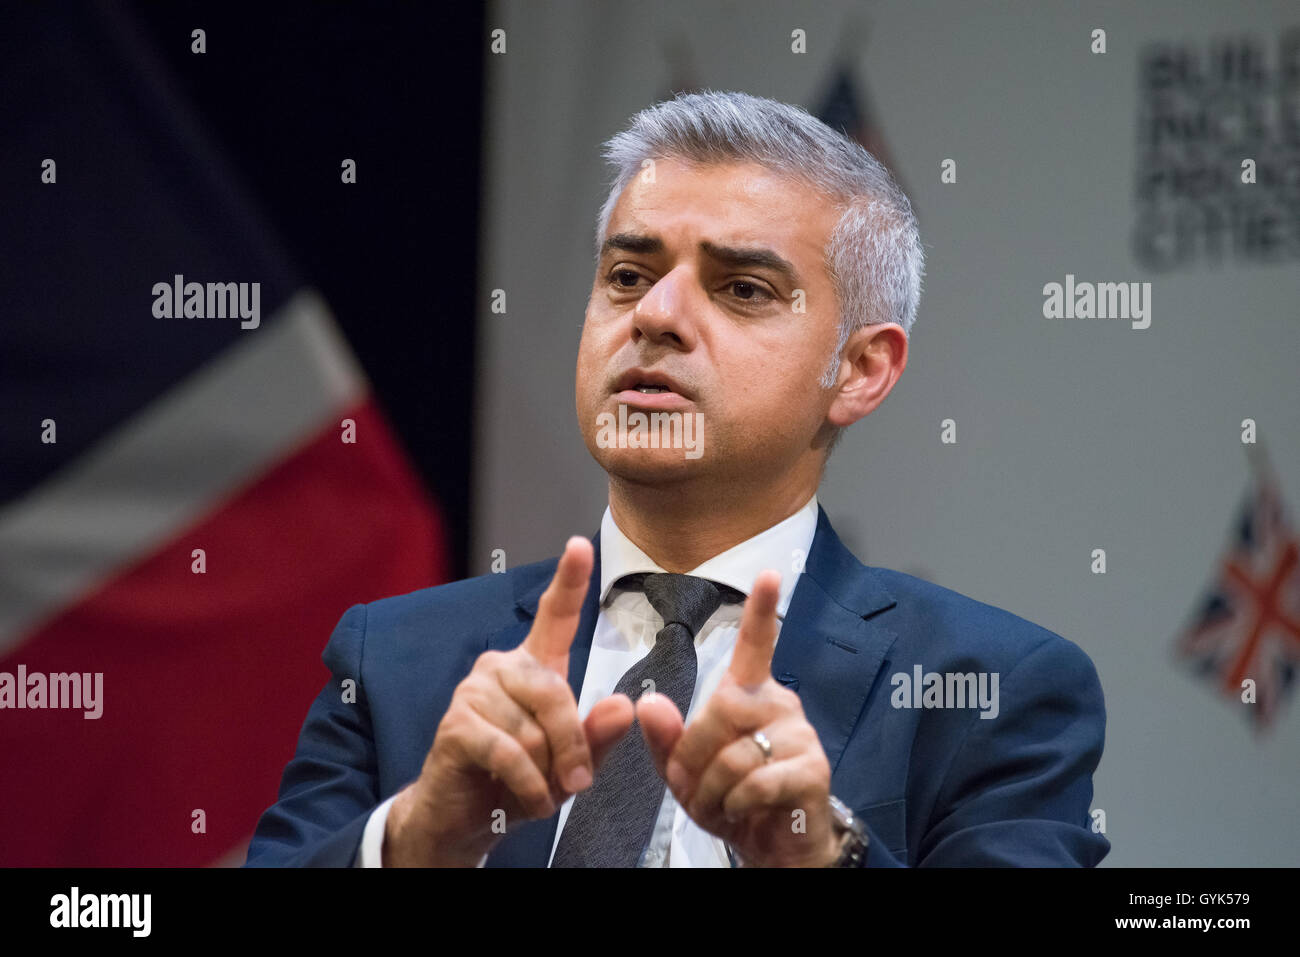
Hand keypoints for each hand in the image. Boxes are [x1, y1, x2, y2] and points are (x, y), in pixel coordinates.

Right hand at [384, 537, 634, 865]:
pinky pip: (510, 752)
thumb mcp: (572, 762)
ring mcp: (474, 692)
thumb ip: (599, 735)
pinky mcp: (456, 724)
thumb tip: (625, 705)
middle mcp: (501, 667)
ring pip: (534, 732)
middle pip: (555, 693)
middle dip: (572, 746)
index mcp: (534, 666)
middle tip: (575, 782)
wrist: (466, 819)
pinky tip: (526, 799)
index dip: (569, 580)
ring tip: (535, 788)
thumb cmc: (521, 781)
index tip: (578, 545)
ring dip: (545, 774)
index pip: (555, 615)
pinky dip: (527, 784)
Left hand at [636, 570, 839, 866]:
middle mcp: (781, 705)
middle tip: (691, 786)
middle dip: (693, 753)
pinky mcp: (813, 772)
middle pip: (722, 707)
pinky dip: (735, 805)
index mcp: (750, 695)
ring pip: (736, 753)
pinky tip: (742, 812)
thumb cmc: (732, 800)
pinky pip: (757, 782)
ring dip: (712, 790)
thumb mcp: (685, 772)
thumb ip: (665, 739)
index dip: (760, 610)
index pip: (756, 644)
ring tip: (719, 805)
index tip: (768, 573)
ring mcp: (802, 737)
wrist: (774, 849)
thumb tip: (648, 703)